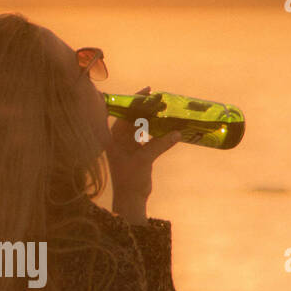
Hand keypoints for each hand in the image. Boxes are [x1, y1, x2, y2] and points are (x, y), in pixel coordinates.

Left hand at [105, 86, 181, 214]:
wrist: (131, 200)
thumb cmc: (131, 180)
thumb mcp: (144, 160)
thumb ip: (159, 145)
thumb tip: (177, 132)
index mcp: (113, 138)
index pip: (125, 113)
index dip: (136, 101)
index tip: (148, 90)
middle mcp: (118, 139)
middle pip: (133, 117)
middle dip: (147, 108)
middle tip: (161, 98)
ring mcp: (127, 145)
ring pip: (141, 126)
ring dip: (152, 119)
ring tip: (165, 108)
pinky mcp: (137, 152)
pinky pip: (147, 136)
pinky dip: (156, 131)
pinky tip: (167, 124)